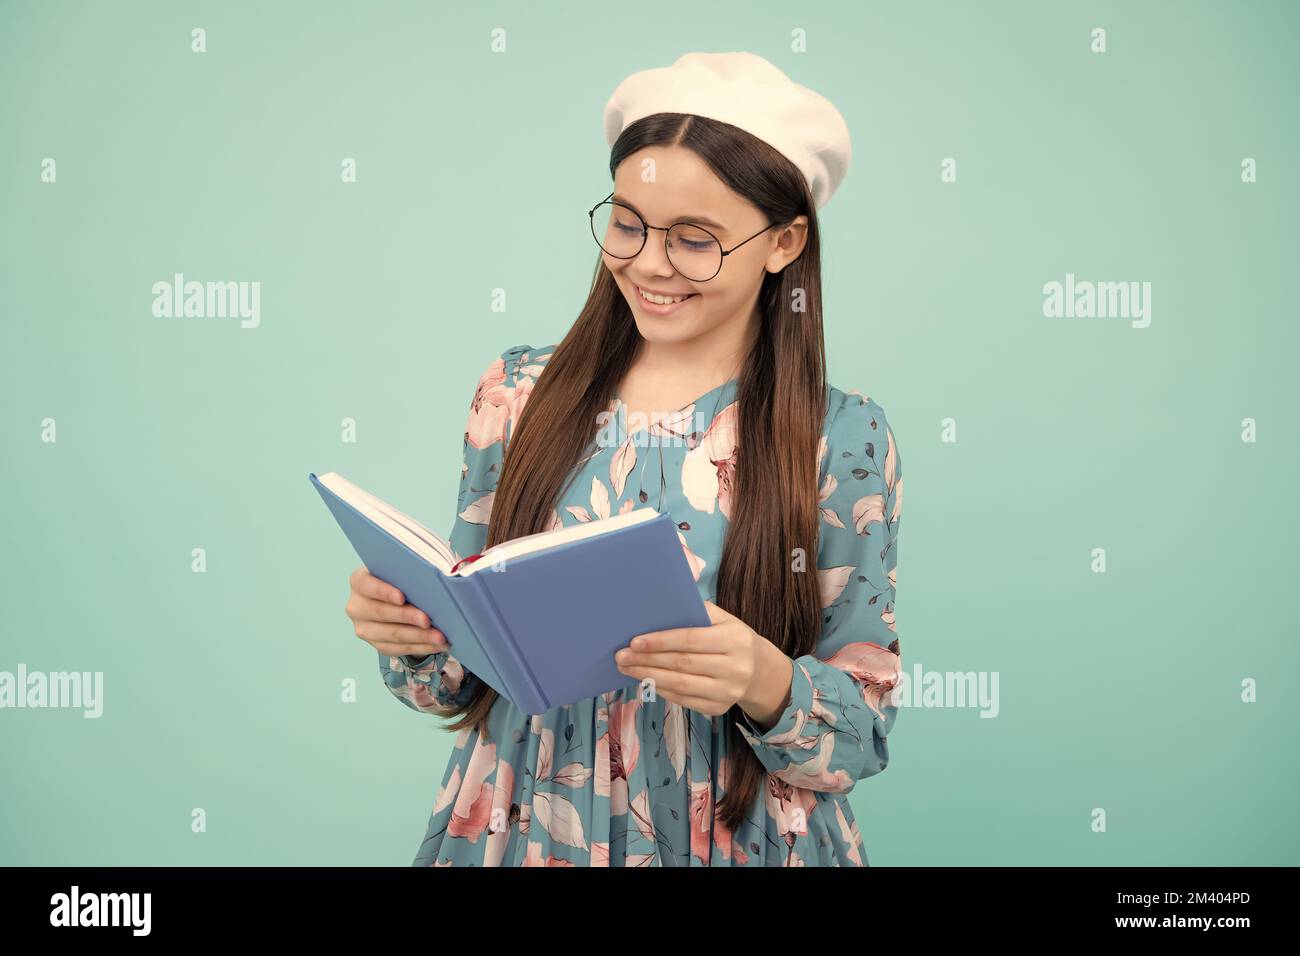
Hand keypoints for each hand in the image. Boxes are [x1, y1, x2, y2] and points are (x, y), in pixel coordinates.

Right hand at [345, 566, 448, 657]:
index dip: (383, 592)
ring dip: (419, 637)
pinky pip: (399, 648)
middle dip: (407, 617)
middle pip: (381, 613)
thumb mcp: (400, 570)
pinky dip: (421, 647)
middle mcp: (357, 606)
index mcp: (359, 582)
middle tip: (427, 620)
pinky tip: (437, 645)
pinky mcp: (377, 644)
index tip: (402, 597)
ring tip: (440, 637)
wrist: (393, 597)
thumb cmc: (400, 579)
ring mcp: (365, 628)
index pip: (366, 585)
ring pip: (392, 635)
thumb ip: (408, 572)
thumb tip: (433, 579)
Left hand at [613, 600, 792, 724]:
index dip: (661, 641)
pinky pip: (684, 700)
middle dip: (647, 660)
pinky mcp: (719, 708)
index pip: (691, 640)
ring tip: (627, 669)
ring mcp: (728, 692)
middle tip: (621, 656)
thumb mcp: (723, 619)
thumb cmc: (731, 637)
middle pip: (682, 664)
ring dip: (648, 677)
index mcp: (735, 639)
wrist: (758, 670)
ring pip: (680, 685)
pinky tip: (646, 681)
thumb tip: (657, 608)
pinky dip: (662, 690)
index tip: (634, 641)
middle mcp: (735, 668)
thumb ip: (696, 612)